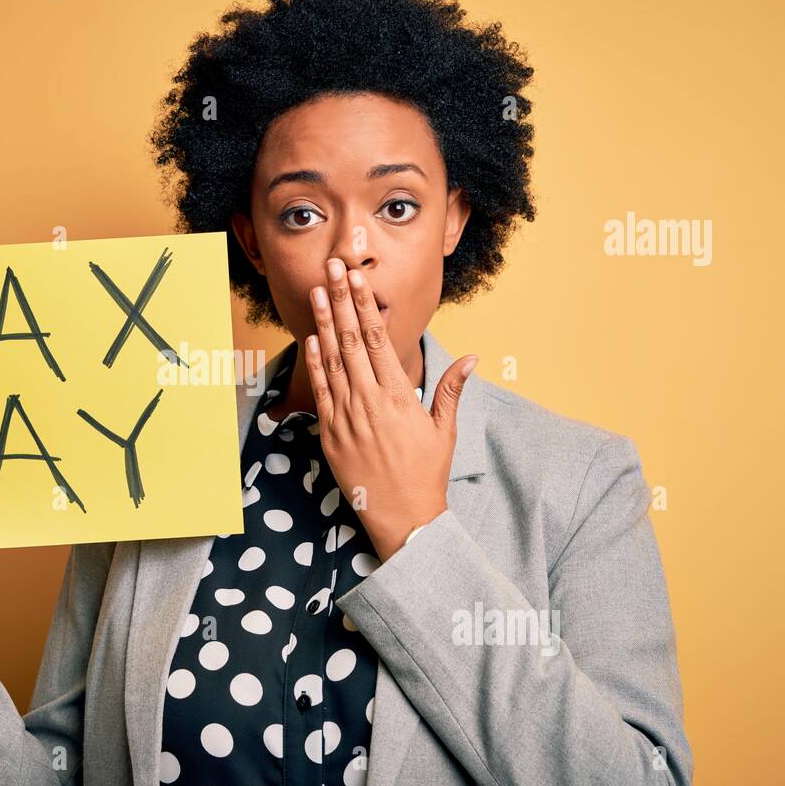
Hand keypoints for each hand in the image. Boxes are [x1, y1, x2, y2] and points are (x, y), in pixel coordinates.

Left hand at [305, 258, 477, 560]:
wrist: (403, 517)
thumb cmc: (426, 473)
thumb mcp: (444, 429)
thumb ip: (451, 389)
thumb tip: (473, 356)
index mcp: (399, 396)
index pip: (378, 339)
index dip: (365, 304)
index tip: (357, 278)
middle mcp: (370, 402)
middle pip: (352, 340)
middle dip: (341, 300)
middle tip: (333, 268)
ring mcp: (347, 418)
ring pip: (332, 361)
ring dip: (324, 323)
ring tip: (317, 291)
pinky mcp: (330, 435)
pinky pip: (321, 392)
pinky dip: (315, 363)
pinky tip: (311, 338)